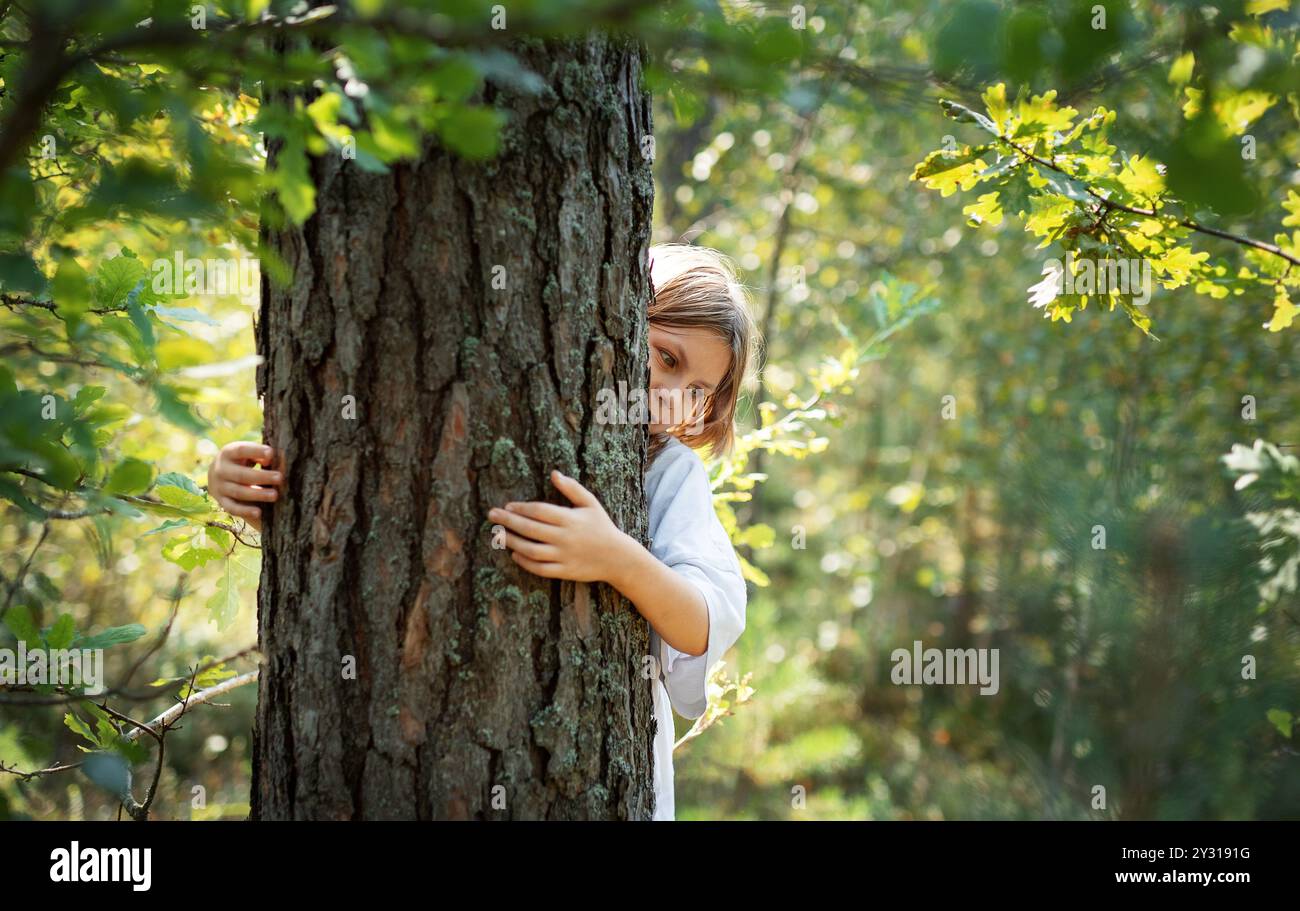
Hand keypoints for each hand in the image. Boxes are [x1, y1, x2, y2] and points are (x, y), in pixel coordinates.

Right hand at [207, 442, 281, 531]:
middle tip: (280, 478)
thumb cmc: (241, 460)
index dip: (256, 451)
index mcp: (228, 453)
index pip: (241, 450)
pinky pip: (232, 508)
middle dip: (262, 477)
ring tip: (275, 495)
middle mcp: (220, 470)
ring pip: (239, 492)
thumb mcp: (248, 453)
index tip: (271, 453)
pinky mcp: (221, 501)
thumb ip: (259, 454)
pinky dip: (245, 511)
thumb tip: (271, 459)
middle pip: (241, 475)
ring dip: (258, 494)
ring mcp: (219, 487)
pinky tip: (259, 513)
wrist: (217, 473)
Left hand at [488, 470, 631, 582]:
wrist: (618, 557)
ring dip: (512, 541)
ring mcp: (564, 556)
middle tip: (492, 515)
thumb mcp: (591, 504)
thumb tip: (554, 473)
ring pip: (531, 550)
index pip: (539, 511)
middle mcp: (565, 537)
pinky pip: (540, 568)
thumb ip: (572, 488)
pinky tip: (515, 553)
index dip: (521, 508)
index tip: (507, 505)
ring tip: (499, 534)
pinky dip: (525, 562)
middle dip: (509, 521)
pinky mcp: (564, 571)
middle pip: (530, 529)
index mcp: (570, 519)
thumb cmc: (602, 526)